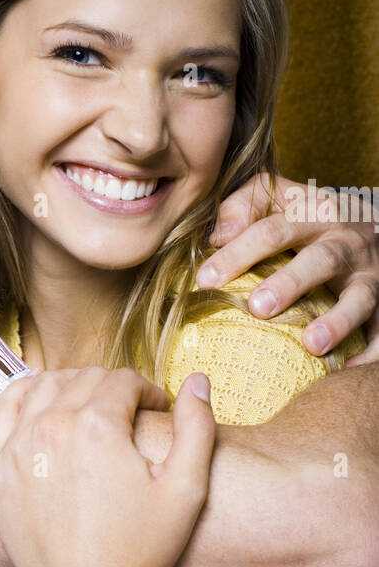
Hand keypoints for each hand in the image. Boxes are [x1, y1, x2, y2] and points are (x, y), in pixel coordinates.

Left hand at [0, 368, 214, 566]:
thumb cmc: (141, 550)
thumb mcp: (186, 489)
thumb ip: (197, 427)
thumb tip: (199, 380)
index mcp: (96, 425)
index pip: (124, 381)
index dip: (148, 391)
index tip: (158, 411)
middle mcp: (49, 426)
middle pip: (84, 379)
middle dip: (113, 389)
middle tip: (130, 413)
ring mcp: (16, 447)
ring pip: (43, 386)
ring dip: (71, 387)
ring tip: (91, 409)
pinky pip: (4, 411)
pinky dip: (25, 398)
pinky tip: (43, 407)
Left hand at [197, 172, 378, 363]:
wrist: (375, 224)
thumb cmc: (309, 217)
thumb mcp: (280, 197)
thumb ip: (245, 204)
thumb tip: (218, 236)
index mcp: (313, 214)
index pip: (272, 230)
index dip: (238, 253)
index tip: (205, 280)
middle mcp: (345, 242)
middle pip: (320, 260)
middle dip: (290, 284)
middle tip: (258, 308)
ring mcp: (369, 274)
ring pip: (360, 296)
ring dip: (337, 321)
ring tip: (311, 344)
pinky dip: (371, 351)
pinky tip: (347, 370)